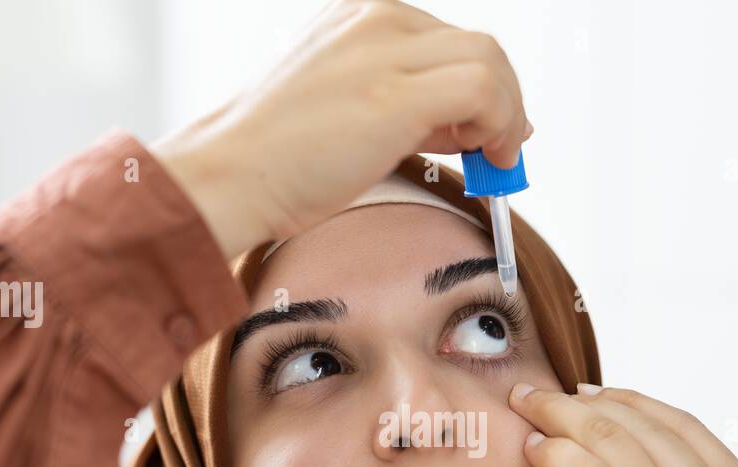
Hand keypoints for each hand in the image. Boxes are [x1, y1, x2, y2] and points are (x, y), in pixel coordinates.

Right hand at [150, 0, 533, 261]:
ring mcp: (384, 51)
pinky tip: (483, 159)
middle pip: (480, 47)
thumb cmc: (279, 161)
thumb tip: (476, 127)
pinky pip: (483, 89)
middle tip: (499, 152)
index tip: (486, 136)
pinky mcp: (393, 94)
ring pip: (490, 61)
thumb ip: (409, 108)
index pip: (453, 43)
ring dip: (507, 115)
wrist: (229, 177)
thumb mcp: (350, 114)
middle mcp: (377, 20)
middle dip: (504, 103)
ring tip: (491, 160)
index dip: (485, 91)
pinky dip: (501, 124)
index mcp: (363, 19)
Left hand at [508, 382, 737, 466]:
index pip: (687, 431)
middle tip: (550, 395)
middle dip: (591, 401)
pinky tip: (534, 451)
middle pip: (647, 426)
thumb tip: (640, 466)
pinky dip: (551, 449)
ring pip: (610, 437)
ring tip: (531, 409)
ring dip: (562, 414)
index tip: (598, 398)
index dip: (635, 405)